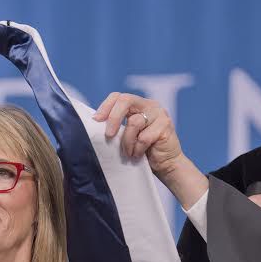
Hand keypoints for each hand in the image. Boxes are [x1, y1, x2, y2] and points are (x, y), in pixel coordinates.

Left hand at [93, 91, 207, 209]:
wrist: (167, 165)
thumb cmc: (143, 151)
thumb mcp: (126, 135)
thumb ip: (116, 127)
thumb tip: (93, 125)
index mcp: (138, 105)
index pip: (118, 97)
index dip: (105, 107)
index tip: (95, 121)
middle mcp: (149, 105)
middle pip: (126, 100)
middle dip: (113, 118)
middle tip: (108, 135)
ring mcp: (159, 114)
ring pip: (134, 122)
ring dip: (127, 141)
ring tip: (128, 153)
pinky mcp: (166, 125)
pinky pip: (144, 137)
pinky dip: (138, 149)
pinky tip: (138, 155)